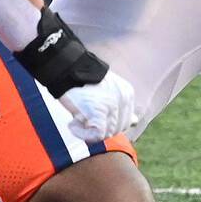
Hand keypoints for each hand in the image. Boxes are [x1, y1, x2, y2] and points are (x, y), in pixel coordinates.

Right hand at [13, 8, 138, 139]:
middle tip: (81, 116)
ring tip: (75, 117)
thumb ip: (120, 108)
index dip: (106, 124)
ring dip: (88, 131)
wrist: (65, 66)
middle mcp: (123, 99)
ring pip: (106, 134)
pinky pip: (96, 135)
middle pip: (116, 129)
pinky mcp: (98, 112)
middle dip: (99, 128)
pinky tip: (72, 123)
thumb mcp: (107, 91)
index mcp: (127, 94)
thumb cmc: (81, 80)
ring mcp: (112, 105)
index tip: (91, 115)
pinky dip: (82, 134)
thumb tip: (135, 123)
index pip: (125, 122)